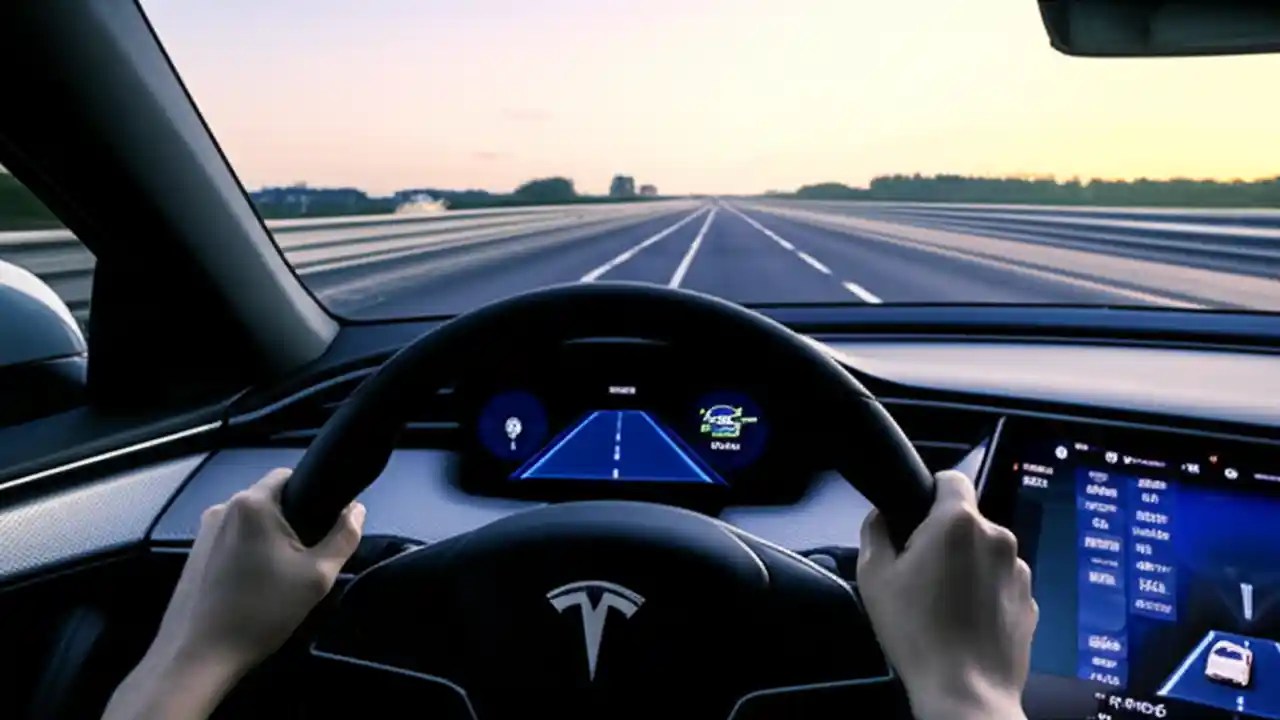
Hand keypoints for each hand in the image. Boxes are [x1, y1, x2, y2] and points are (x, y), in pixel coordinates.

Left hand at [103, 468, 364, 719]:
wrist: (199, 655)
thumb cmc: (261, 611)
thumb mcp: (316, 577)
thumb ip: (343, 537)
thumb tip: (357, 510)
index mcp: (252, 503)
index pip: (289, 475)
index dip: (313, 494)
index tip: (325, 526)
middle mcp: (223, 507)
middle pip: (269, 500)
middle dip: (292, 521)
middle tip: (307, 559)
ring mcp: (203, 531)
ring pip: (250, 522)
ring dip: (269, 538)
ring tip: (280, 576)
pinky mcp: (194, 554)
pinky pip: (232, 539)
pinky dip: (248, 553)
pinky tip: (254, 586)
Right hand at [857, 470, 1036, 719]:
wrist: (965, 691)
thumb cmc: (917, 632)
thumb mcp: (874, 577)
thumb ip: (875, 533)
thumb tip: (881, 518)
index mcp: (958, 523)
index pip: (951, 479)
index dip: (931, 492)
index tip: (917, 516)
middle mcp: (997, 538)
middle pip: (967, 521)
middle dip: (945, 538)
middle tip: (920, 572)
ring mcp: (1019, 571)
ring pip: (986, 553)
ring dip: (968, 567)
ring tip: (943, 603)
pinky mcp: (1031, 601)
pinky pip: (1002, 583)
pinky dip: (985, 593)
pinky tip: (965, 620)